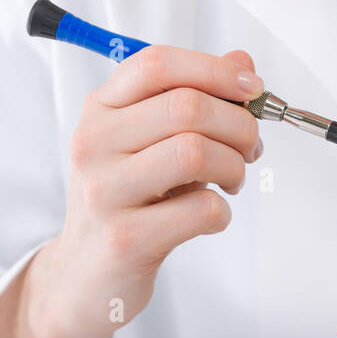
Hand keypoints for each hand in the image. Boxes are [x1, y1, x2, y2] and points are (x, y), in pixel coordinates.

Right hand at [25, 45, 264, 337]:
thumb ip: (194, 97)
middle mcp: (94, 144)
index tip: (251, 87)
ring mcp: (105, 192)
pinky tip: (211, 216)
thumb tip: (243, 62)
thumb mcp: (151, 141)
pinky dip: (223, 212)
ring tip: (230, 181)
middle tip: (251, 148)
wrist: (85, 275)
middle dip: (240, 125)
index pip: (157, 64)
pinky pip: (201, 209)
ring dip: (234, 167)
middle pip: (187, 107)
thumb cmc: (128, 200)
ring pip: (196, 152)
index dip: (215, 69)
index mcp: (101, 110)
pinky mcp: (124, 239)